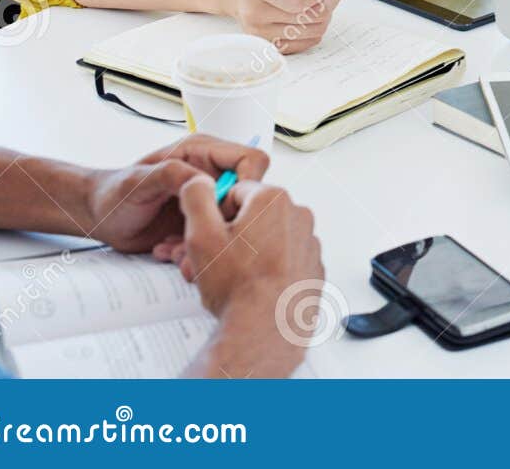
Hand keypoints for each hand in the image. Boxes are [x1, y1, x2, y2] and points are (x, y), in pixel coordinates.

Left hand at [83, 134, 270, 253]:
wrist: (98, 218)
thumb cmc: (112, 193)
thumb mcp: (138, 181)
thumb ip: (172, 174)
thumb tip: (207, 182)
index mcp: (203, 153)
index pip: (251, 160)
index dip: (248, 184)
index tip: (225, 208)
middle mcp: (212, 174)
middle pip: (247, 196)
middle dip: (225, 222)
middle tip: (195, 237)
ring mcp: (209, 200)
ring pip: (233, 223)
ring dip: (207, 240)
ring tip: (174, 248)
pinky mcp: (202, 222)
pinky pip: (216, 239)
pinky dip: (196, 251)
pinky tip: (169, 250)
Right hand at [176, 177, 322, 322]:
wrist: (266, 329)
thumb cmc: (237, 286)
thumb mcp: (201, 236)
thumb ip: (196, 198)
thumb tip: (197, 180)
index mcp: (273, 200)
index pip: (235, 191)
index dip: (216, 214)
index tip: (210, 235)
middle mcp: (298, 215)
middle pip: (254, 214)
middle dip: (232, 234)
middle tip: (216, 261)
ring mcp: (309, 241)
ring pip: (269, 237)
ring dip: (250, 251)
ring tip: (233, 277)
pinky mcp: (313, 265)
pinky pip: (286, 257)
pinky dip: (270, 266)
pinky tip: (254, 285)